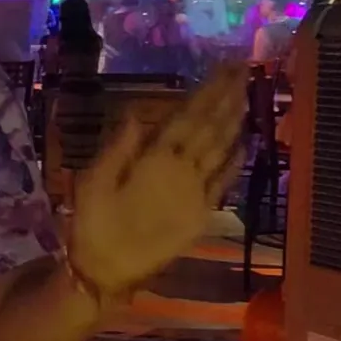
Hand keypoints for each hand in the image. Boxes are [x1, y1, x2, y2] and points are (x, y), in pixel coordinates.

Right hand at [69, 65, 246, 293]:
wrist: (108, 273)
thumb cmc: (93, 224)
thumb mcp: (93, 182)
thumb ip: (119, 147)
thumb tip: (139, 112)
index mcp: (157, 161)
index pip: (189, 116)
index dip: (209, 90)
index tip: (225, 66)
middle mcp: (186, 174)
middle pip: (212, 127)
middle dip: (229, 97)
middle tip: (245, 69)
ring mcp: (199, 195)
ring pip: (224, 150)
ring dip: (237, 120)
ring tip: (247, 94)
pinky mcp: (202, 214)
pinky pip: (226, 180)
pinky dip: (236, 159)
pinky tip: (245, 141)